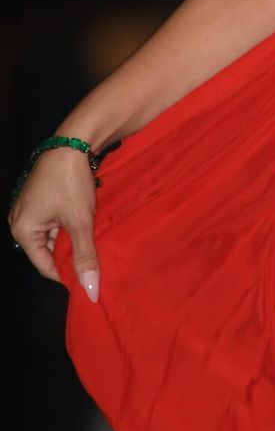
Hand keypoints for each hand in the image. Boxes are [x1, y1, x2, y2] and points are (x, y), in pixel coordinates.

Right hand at [8, 149, 100, 300]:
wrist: (72, 142)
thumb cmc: (71, 182)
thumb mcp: (80, 221)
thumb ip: (85, 256)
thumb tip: (90, 289)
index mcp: (22, 231)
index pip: (45, 265)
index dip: (68, 274)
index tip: (90, 279)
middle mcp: (21, 221)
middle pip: (49, 250)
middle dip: (71, 256)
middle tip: (96, 262)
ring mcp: (31, 208)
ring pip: (54, 234)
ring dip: (73, 239)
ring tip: (95, 245)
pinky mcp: (42, 197)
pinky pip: (55, 220)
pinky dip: (71, 225)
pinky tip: (89, 226)